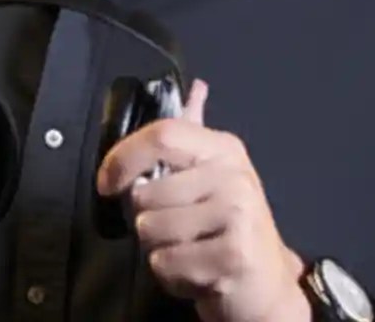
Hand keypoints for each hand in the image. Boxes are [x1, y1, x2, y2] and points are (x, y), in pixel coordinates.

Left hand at [96, 80, 312, 321]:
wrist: (267, 287)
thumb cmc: (231, 230)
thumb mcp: (215, 176)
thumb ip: (195, 135)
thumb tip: (196, 88)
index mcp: (223, 149)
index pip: (161, 135)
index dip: (123, 158)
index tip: (107, 182)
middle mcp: (234, 175)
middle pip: (146, 192)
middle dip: (146, 221)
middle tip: (176, 231)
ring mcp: (238, 214)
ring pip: (151, 230)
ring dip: (159, 250)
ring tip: (189, 250)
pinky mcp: (234, 255)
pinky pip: (166, 263)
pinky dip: (172, 276)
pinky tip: (197, 270)